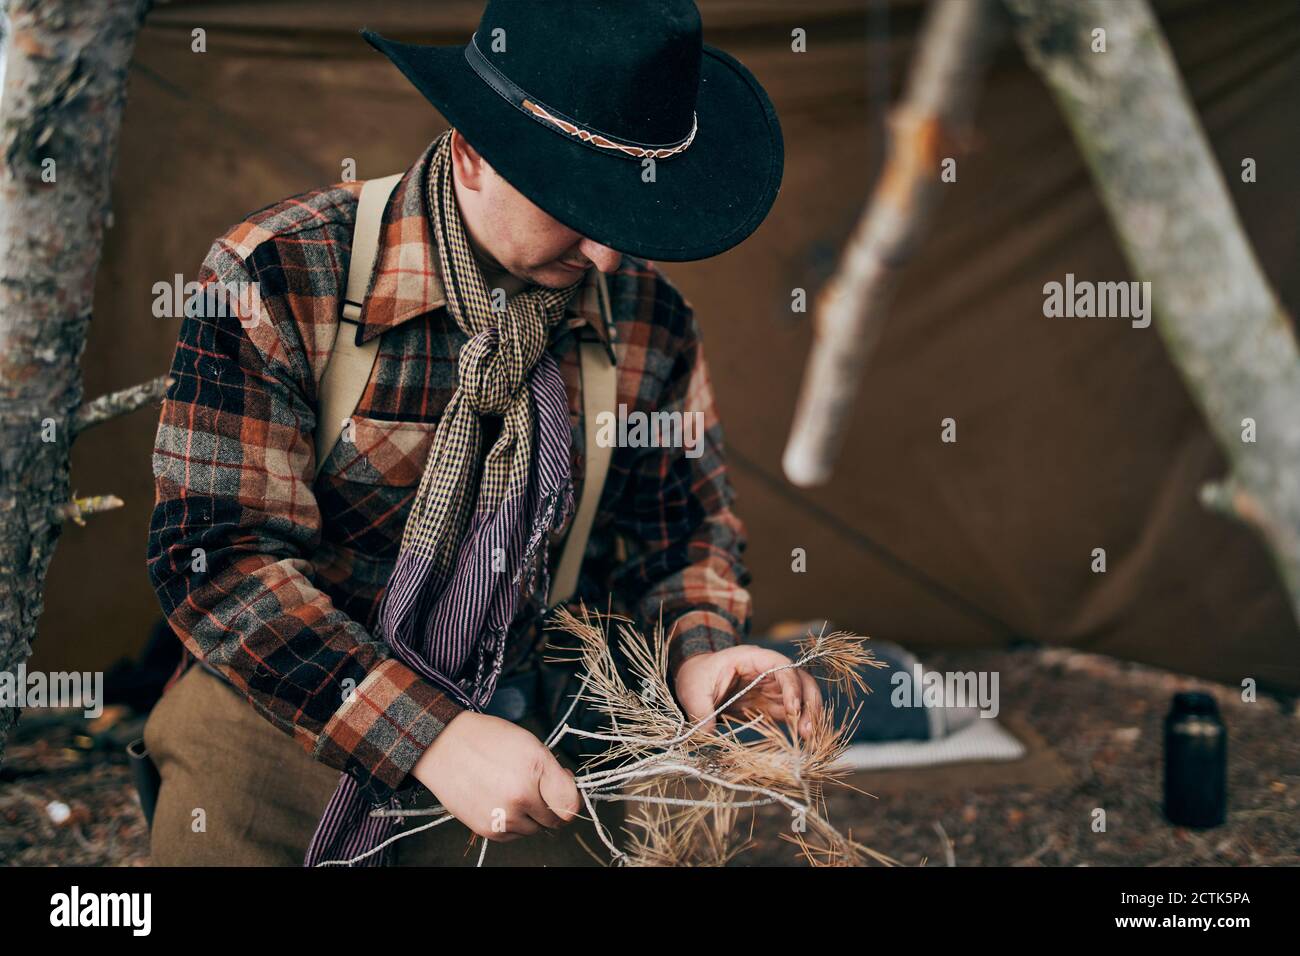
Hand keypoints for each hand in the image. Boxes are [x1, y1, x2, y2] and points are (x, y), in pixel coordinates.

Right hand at [411, 711, 580, 841]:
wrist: (444, 746)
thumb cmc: (488, 741)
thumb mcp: (530, 744)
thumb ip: (556, 773)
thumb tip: (569, 798)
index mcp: (536, 770)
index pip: (570, 806)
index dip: (570, 798)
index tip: (563, 790)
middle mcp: (521, 797)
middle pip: (553, 820)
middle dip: (549, 806)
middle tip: (534, 787)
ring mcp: (503, 817)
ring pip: (533, 830)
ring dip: (530, 816)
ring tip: (511, 791)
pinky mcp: (487, 829)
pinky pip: (513, 835)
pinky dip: (512, 823)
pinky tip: (499, 801)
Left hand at [674, 645, 822, 736]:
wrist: (696, 682)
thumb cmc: (697, 677)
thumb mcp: (692, 690)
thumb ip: (700, 710)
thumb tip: (707, 732)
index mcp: (753, 659)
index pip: (782, 666)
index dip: (792, 685)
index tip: (792, 709)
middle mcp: (769, 671)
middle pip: (801, 680)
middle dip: (809, 702)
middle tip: (808, 729)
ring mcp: (773, 688)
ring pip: (803, 697)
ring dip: (809, 715)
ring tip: (809, 738)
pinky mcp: (773, 706)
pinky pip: (793, 713)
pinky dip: (800, 725)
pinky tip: (803, 740)